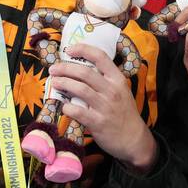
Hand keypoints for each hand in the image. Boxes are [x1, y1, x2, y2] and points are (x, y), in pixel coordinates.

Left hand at [48, 43, 156, 173]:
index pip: (101, 57)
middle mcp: (112, 90)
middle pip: (85, 72)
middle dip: (65, 68)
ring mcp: (105, 107)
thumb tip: (81, 69)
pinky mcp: (98, 123)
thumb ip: (105, 80)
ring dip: (63, 83)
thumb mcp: (121, 91)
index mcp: (118, 79)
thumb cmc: (124, 112)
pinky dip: (67, 107)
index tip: (70, 49)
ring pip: (80, 89)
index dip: (83, 49)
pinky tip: (64, 105)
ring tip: (54, 82)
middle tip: (54, 69)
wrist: (134, 138)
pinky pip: (78, 111)